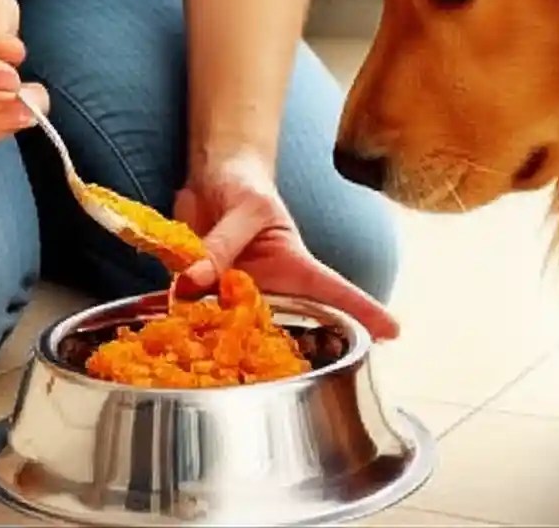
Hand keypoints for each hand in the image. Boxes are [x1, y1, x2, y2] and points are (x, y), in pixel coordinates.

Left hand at [173, 157, 399, 339]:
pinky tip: (165, 330)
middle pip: (285, 330)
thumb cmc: (245, 187)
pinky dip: (176, 321)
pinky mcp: (198, 295)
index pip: (336, 291)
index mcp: (296, 266)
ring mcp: (233, 296)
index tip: (392, 333)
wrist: (208, 179)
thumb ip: (223, 244)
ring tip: (206, 361)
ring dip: (215, 343)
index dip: (365, 314)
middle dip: (280, 360)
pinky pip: (189, 315)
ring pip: (230, 331)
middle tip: (273, 380)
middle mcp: (269, 290)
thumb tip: (193, 282)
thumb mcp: (245, 208)